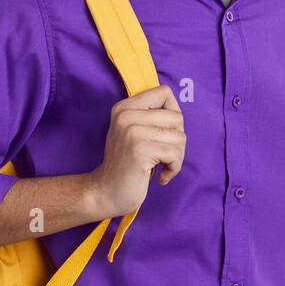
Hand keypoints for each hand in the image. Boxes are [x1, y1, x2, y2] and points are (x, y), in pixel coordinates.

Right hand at [88, 84, 185, 218]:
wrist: (105, 193)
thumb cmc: (127, 165)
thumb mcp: (134, 133)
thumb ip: (152, 117)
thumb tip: (178, 111)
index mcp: (124, 107)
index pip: (164, 92)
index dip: (173, 113)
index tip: (163, 133)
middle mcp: (126, 115)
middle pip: (177, 117)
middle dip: (177, 141)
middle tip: (163, 156)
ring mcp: (132, 132)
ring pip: (180, 137)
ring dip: (176, 158)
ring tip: (161, 166)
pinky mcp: (140, 150)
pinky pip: (175, 154)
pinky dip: (173, 169)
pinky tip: (160, 177)